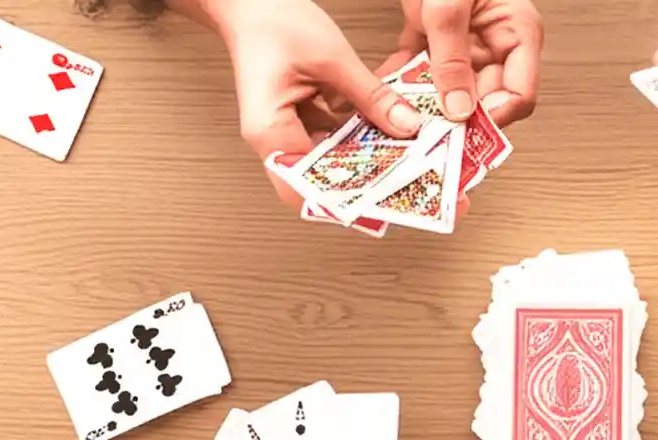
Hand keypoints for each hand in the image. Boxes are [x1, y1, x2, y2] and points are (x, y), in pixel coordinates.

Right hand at [199, 0, 423, 203]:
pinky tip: (387, 130)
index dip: (345, 201)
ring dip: (366, 157)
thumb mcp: (333, 58)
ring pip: (332, 161)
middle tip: (407, 180)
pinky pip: (334, 139)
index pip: (307, 189)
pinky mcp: (301, 120)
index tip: (384, 202)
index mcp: (271, 132)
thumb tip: (407, 126)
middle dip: (365, 180)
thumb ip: (372, 96)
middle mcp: (276, 140)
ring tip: (405, 156)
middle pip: (322, 181)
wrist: (249, 1)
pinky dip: (359, 136)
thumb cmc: (271, 22)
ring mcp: (288, 132)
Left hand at [383, 0, 542, 125]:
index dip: (495, 119)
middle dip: (457, 119)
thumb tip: (458, 110)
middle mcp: (496, 40)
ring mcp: (467, 39)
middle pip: (485, 98)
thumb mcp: (448, 7)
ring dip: (427, 104)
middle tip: (430, 137)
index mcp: (518, 31)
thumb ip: (452, 60)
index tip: (465, 135)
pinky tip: (386, 90)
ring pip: (451, 89)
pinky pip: (423, 69)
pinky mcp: (436, 34)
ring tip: (404, 118)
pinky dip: (406, 80)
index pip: (520, 94)